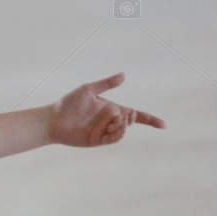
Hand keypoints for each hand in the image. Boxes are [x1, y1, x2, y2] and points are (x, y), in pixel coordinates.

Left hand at [48, 72, 165, 147]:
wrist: (52, 118)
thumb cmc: (68, 103)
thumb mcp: (88, 90)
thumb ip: (106, 84)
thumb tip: (124, 75)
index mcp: (112, 109)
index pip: (135, 115)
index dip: (150, 120)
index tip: (163, 125)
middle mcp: (110, 121)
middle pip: (130, 121)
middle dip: (131, 117)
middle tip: (125, 113)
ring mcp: (103, 132)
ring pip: (122, 130)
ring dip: (123, 124)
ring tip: (119, 118)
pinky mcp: (96, 140)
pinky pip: (112, 139)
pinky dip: (118, 134)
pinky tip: (118, 127)